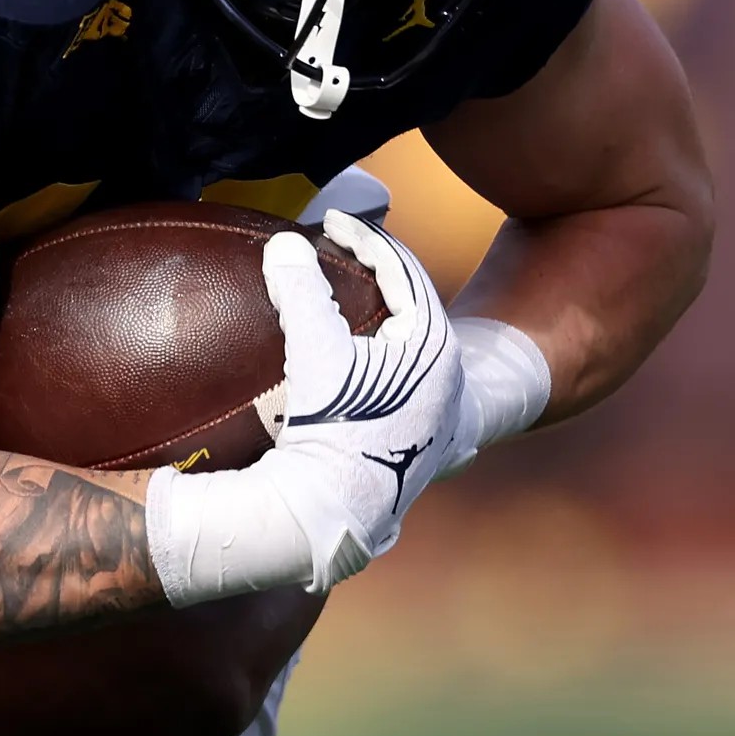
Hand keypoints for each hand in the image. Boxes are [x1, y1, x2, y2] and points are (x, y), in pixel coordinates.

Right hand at [261, 212, 465, 582]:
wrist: (336, 514)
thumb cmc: (331, 430)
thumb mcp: (315, 353)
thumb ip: (300, 291)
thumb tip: (285, 243)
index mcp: (433, 346)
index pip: (403, 270)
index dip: (364, 238)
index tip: (330, 221)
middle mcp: (449, 377)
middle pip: (417, 305)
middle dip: (381, 276)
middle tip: (342, 253)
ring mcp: (441, 413)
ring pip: (419, 347)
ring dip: (390, 320)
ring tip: (353, 306)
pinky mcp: (424, 443)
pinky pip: (414, 383)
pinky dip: (392, 362)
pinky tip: (379, 371)